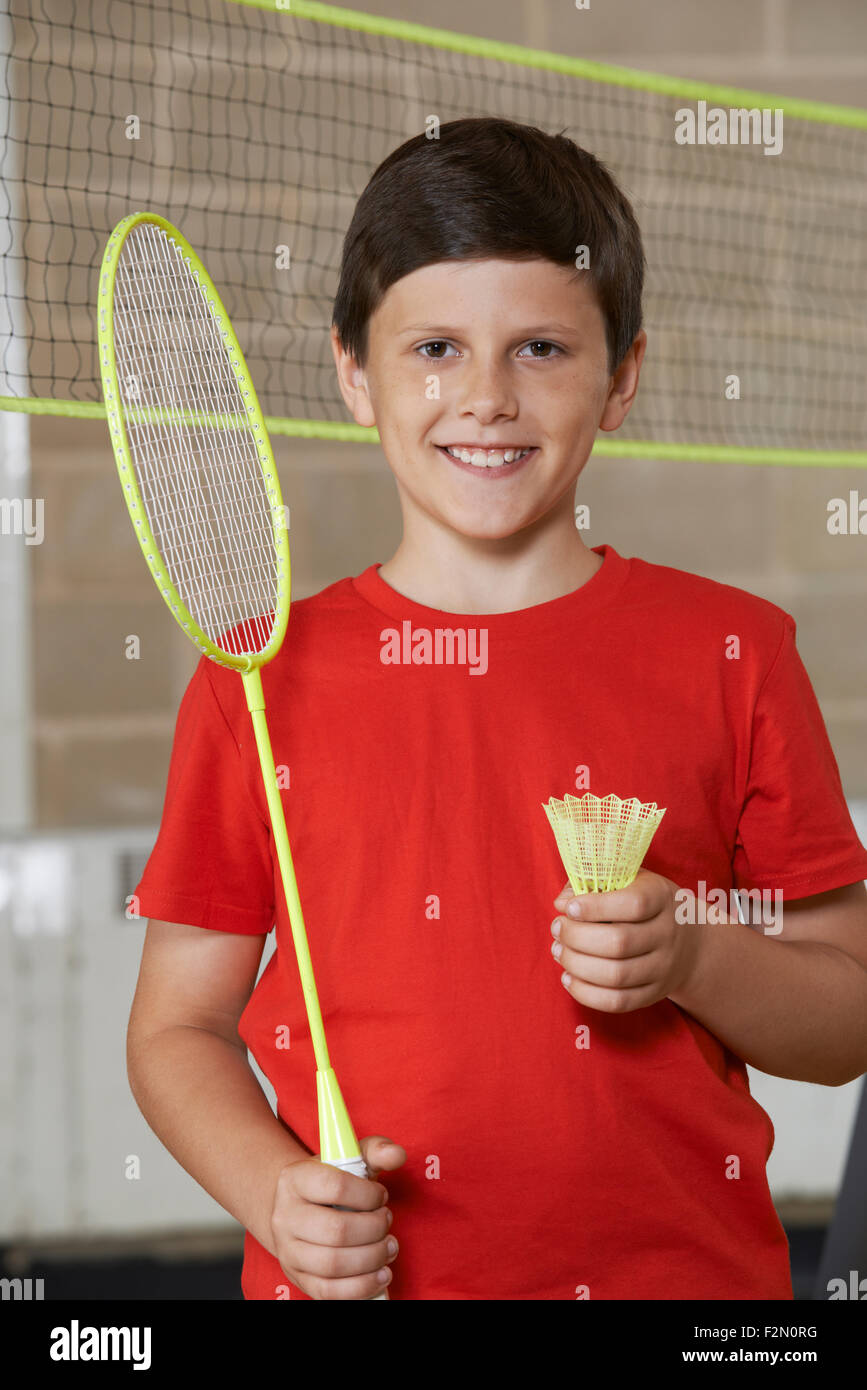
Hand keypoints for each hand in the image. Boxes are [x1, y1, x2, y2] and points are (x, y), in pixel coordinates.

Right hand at [270, 1135, 405, 1299]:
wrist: (298, 1209)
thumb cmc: (331, 1184)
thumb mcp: (350, 1160)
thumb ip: (376, 1151)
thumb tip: (397, 1155)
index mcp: (295, 1179)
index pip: (336, 1186)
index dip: (369, 1195)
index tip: (381, 1196)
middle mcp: (285, 1216)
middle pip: (337, 1230)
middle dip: (374, 1229)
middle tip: (387, 1222)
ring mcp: (288, 1250)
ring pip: (334, 1264)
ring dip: (372, 1258)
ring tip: (389, 1247)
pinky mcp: (298, 1278)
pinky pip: (329, 1292)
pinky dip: (362, 1286)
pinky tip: (381, 1273)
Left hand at [550, 869, 700, 1011]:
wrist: (690, 944)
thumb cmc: (647, 904)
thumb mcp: (629, 881)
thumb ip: (594, 882)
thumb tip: (562, 903)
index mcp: (661, 897)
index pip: (634, 905)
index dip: (596, 907)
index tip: (569, 908)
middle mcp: (668, 934)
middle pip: (619, 943)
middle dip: (577, 937)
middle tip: (557, 928)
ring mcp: (663, 967)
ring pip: (616, 975)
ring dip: (576, 964)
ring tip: (558, 950)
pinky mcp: (654, 994)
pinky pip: (618, 1002)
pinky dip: (586, 993)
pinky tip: (568, 977)